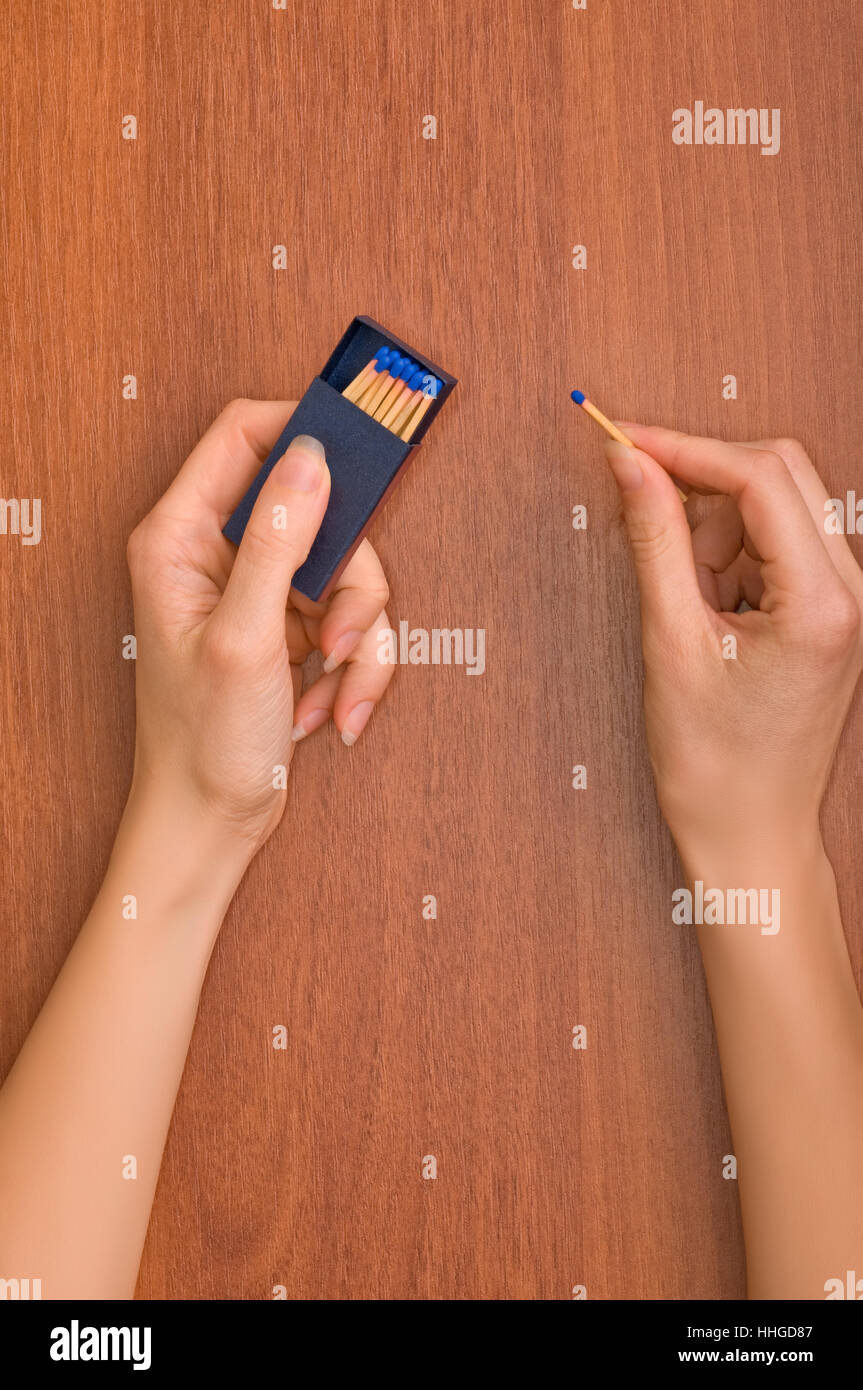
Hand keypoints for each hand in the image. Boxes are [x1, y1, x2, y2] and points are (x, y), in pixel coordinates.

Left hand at [126, 400, 393, 849]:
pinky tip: (326, 711)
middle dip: (349, 583)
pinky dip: (354, 668)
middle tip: (343, 638)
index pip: (244, 437)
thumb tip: (310, 459)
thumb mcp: (244, 638)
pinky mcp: (288, 628)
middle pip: (319, 514)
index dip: (304, 435)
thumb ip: (277, 542)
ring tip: (333, 693)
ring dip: (359, 639)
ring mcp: (257, 593)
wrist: (210, 822)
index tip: (361, 455)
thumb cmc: (201, 743)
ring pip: (346, 573)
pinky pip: (350, 619)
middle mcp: (217, 555)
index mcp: (180, 538)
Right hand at [602, 428, 862, 855]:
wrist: (750, 836)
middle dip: (702, 482)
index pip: (761, 477)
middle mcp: (854, 591)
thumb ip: (654, 541)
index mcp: (826, 602)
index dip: (685, 449)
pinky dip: (728, 556)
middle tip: (640, 506)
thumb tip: (629, 464)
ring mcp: (847, 600)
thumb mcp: (671, 643)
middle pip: (779, 475)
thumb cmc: (715, 765)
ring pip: (775, 507)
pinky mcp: (830, 611)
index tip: (623, 442)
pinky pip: (776, 546)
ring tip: (683, 600)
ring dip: (714, 526)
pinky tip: (704, 608)